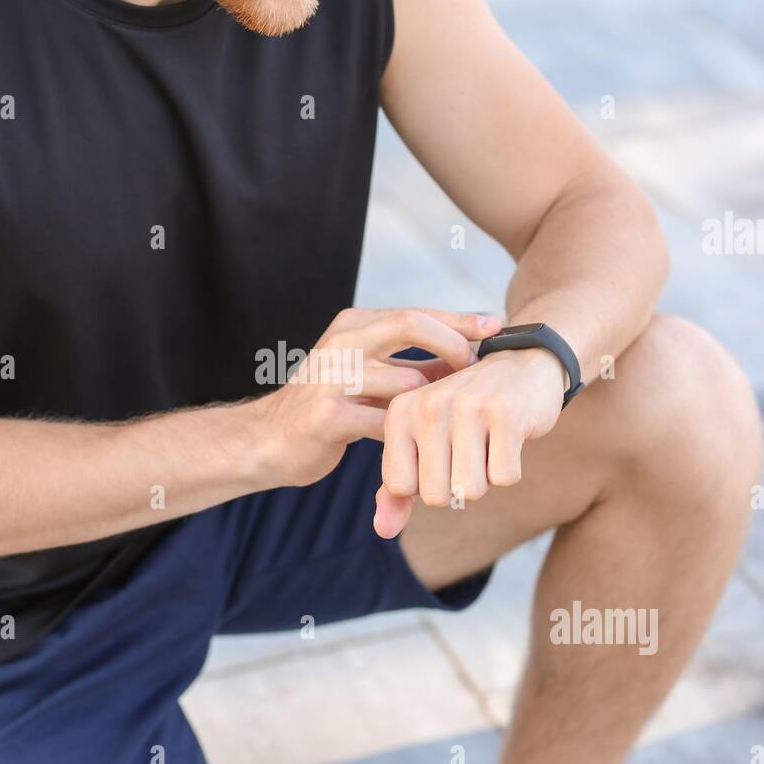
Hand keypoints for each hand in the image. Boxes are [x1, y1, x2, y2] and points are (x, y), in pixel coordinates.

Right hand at [251, 308, 502, 487]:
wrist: (266, 440)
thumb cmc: (326, 407)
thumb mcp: (367, 376)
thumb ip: (411, 367)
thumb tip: (469, 359)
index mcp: (352, 326)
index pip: (415, 312)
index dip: (460, 320)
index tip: (497, 328)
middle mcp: (341, 343)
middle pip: (409, 323)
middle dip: (453, 344)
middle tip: (478, 371)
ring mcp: (332, 378)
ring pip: (404, 381)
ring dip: (433, 405)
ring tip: (455, 423)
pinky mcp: (328, 417)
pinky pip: (385, 425)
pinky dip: (410, 439)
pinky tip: (425, 451)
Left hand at [374, 346, 567, 537]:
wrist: (521, 367)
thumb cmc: (464, 417)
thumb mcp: (422, 446)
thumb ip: (397, 491)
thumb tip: (383, 531)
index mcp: (400, 412)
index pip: (399, 487)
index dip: (424, 484)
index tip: (439, 456)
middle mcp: (428, 405)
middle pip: (436, 495)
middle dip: (457, 486)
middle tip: (468, 450)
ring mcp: (467, 406)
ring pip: (470, 491)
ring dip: (484, 478)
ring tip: (487, 443)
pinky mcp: (506, 413)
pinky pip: (504, 477)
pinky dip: (510, 468)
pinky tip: (508, 437)